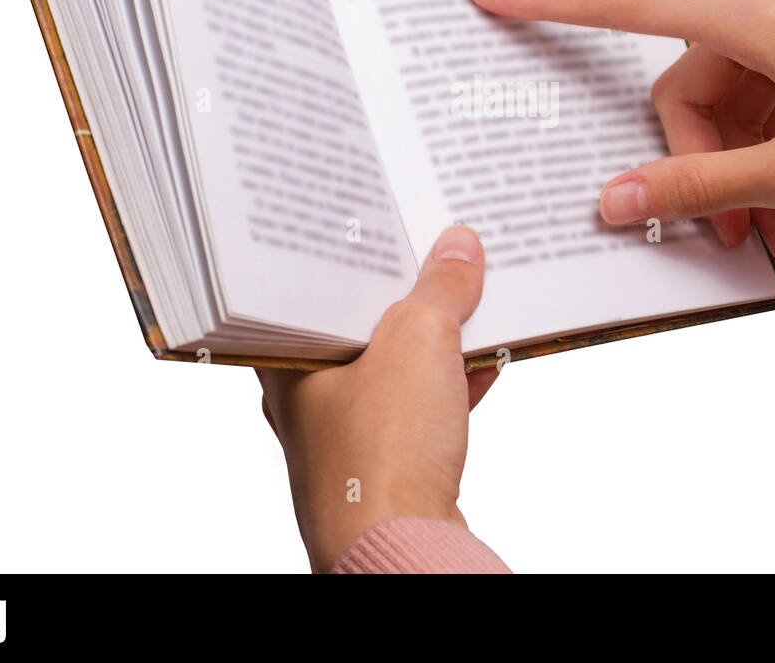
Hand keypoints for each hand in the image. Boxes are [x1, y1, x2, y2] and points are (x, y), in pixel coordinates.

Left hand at [258, 225, 497, 572]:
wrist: (401, 548)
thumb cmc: (379, 457)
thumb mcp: (418, 340)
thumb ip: (440, 287)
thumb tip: (457, 248)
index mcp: (288, 361)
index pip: (310, 288)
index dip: (347, 253)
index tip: (381, 226)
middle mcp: (307, 399)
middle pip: (358, 326)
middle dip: (404, 293)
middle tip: (434, 252)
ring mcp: (347, 435)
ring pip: (392, 368)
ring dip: (435, 338)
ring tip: (472, 299)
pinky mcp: (388, 464)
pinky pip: (420, 408)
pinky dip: (450, 382)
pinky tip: (485, 360)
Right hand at [468, 0, 774, 252]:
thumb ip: (699, 185)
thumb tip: (616, 202)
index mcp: (758, 12)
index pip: (628, 2)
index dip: (549, 1)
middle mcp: (770, 1)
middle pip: (682, 87)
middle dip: (693, 164)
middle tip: (719, 229)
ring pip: (723, 102)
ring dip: (733, 171)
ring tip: (766, 233)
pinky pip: (761, 102)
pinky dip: (764, 155)